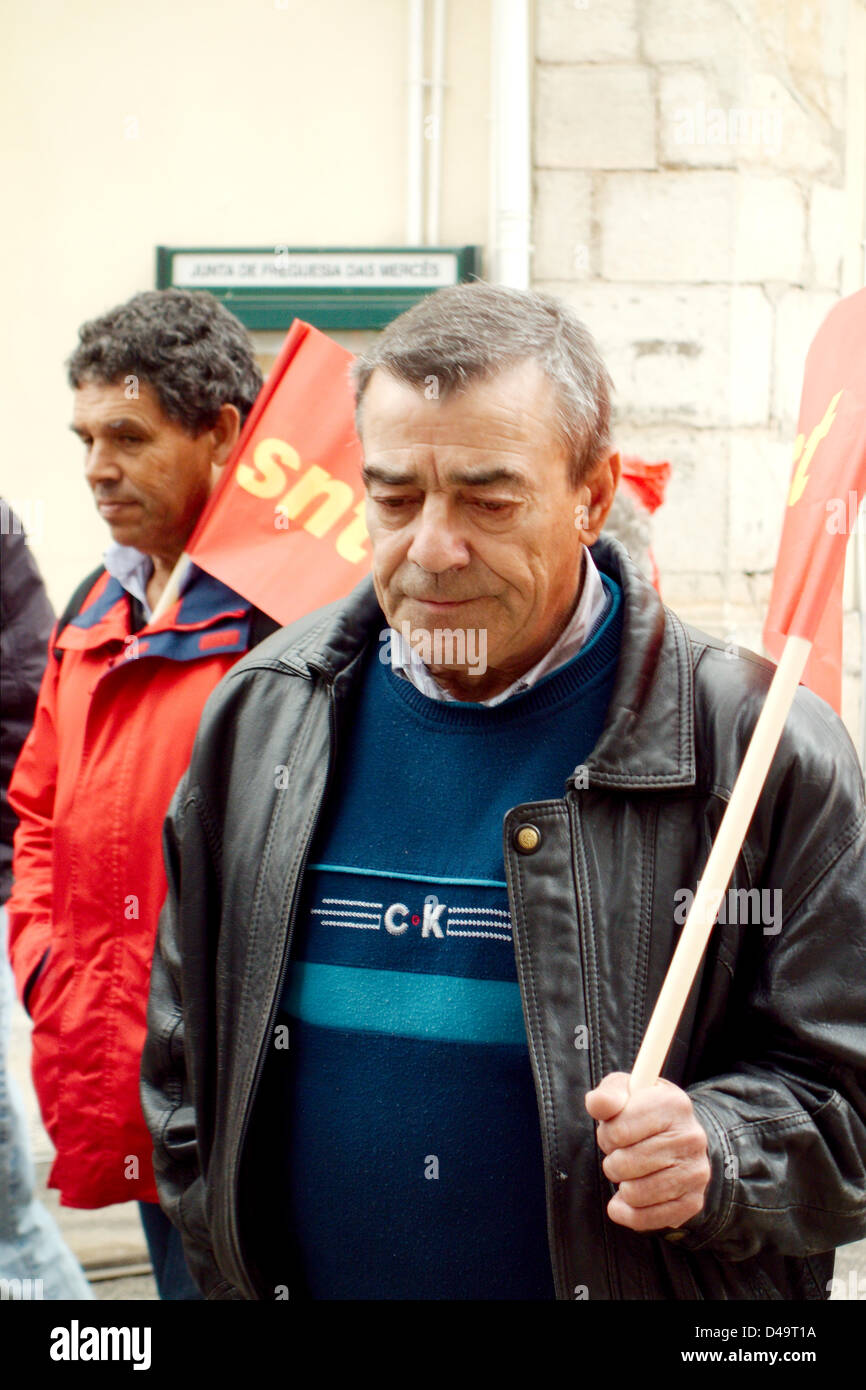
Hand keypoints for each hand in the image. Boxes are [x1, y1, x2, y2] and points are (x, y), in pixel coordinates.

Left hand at [584, 1072, 710, 1231]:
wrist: (677, 1136)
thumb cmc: (641, 1112)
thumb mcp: (624, 1091)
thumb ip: (607, 1096)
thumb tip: (597, 1104)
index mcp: (672, 1104)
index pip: (619, 1130)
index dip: (607, 1135)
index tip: (614, 1132)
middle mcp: (690, 1137)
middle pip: (624, 1163)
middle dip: (612, 1161)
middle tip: (621, 1154)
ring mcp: (695, 1172)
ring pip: (634, 1193)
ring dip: (621, 1186)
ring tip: (629, 1173)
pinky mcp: (692, 1201)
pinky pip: (647, 1219)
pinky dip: (628, 1214)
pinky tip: (626, 1201)